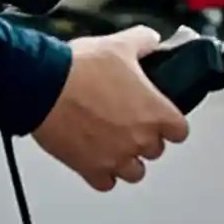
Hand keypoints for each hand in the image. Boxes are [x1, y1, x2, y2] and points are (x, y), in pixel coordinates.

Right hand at [31, 26, 189, 191]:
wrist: (43, 85)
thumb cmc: (81, 69)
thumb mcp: (121, 44)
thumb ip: (144, 42)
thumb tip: (152, 41)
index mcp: (155, 112)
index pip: (180, 131)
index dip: (171, 124)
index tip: (162, 118)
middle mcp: (139, 139)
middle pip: (156, 151)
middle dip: (145, 139)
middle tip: (131, 123)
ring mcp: (115, 157)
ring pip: (134, 172)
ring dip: (127, 160)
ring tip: (115, 144)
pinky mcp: (89, 168)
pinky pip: (105, 182)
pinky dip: (102, 173)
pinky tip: (96, 157)